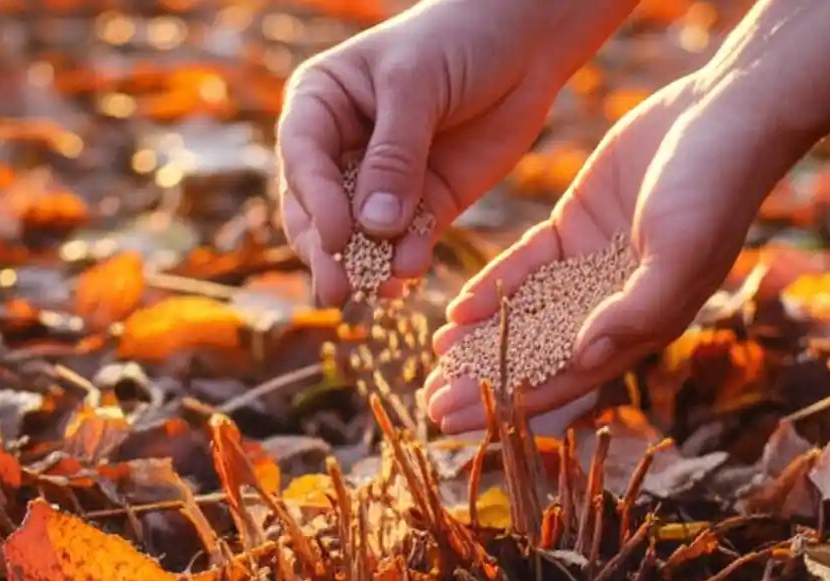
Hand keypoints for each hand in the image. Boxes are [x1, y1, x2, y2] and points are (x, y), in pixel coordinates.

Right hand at [276, 0, 634, 304]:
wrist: (526, 43)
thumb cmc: (458, 41)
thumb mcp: (418, 86)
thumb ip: (395, 155)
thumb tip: (372, 226)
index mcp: (321, 105)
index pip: (303, 158)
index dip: (315, 200)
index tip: (337, 237)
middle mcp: (342, 148)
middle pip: (320, 209)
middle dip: (330, 250)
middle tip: (337, 289)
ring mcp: (382, 182)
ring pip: (362, 235)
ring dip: (367, 264)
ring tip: (379, 290)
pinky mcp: (425, 205)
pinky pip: (408, 241)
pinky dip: (407, 259)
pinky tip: (410, 272)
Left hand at [424, 75, 799, 433]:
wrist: (725, 112)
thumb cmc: (714, 188)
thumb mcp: (681, 253)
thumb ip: (636, 310)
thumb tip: (583, 358)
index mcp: (643, 324)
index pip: (567, 377)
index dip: (513, 402)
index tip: (459, 421)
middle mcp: (613, 303)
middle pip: (539, 354)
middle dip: (486, 380)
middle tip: (431, 402)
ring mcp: (591, 265)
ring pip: (526, 314)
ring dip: (482, 338)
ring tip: (435, 359)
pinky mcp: (574, 227)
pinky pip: (525, 268)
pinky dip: (494, 288)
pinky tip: (457, 309)